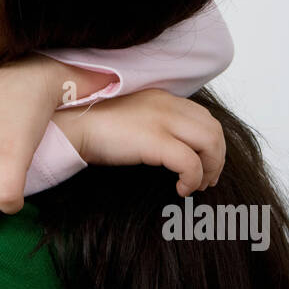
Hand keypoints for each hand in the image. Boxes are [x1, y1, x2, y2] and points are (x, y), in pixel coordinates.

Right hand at [55, 89, 224, 195]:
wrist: (71, 127)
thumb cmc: (94, 129)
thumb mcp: (132, 119)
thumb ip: (153, 125)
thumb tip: (171, 150)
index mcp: (162, 98)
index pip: (203, 117)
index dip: (212, 143)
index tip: (206, 166)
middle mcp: (167, 104)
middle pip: (213, 129)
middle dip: (217, 158)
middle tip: (208, 180)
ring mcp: (161, 120)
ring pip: (209, 143)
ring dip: (210, 168)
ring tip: (196, 186)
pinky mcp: (154, 140)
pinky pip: (190, 162)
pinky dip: (192, 179)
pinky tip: (181, 190)